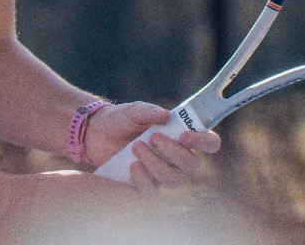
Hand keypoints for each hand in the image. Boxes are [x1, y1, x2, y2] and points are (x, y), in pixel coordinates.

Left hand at [81, 102, 221, 190]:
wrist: (95, 133)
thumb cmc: (121, 120)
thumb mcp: (133, 111)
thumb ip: (149, 111)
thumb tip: (165, 115)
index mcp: (182, 136)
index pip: (209, 143)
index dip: (204, 141)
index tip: (184, 135)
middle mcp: (177, 158)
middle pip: (192, 165)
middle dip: (174, 152)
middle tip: (153, 137)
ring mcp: (163, 173)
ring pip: (173, 179)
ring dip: (156, 163)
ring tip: (136, 146)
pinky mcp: (145, 185)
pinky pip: (153, 193)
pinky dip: (144, 180)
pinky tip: (132, 166)